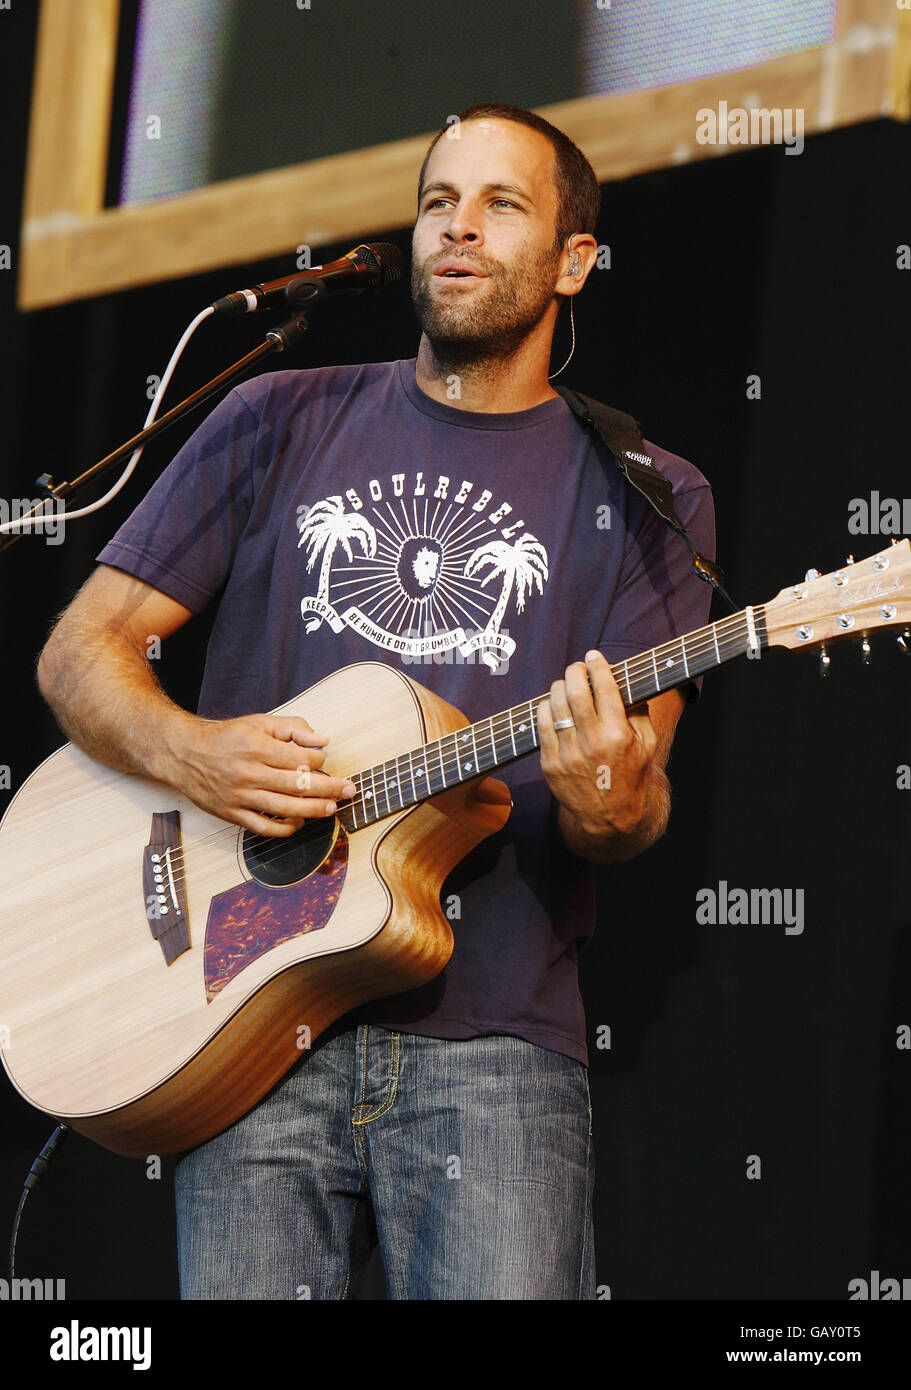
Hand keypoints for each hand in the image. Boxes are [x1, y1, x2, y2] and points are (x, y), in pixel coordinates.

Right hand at [164, 711, 356, 836]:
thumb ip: (293, 728)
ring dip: (313, 810)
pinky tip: (299, 823)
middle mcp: (248, 773)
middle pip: (298, 786)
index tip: (324, 759)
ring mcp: (239, 796)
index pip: (300, 758)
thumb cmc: (226, 737)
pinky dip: (285, 828)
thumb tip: (323, 741)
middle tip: (349, 790)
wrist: (183, 754)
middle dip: (329, 788)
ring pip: (284, 809)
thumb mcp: (259, 722)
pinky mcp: (232, 814)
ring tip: (331, 809)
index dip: (320, 759)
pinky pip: (263, 828)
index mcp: (257, 747)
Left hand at [537, 649, 657, 839]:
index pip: (605, 688)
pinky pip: (541, 725)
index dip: (597, 666)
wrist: (609, 817)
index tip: (594, 656)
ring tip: (564, 685)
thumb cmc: (630, 776)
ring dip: (558, 687)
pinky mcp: (551, 764)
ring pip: (555, 705)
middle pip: (576, 692)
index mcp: (619, 735)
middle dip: (575, 671)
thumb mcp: (646, 745)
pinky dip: (545, 709)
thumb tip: (627, 682)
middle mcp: (593, 742)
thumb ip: (639, 712)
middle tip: (576, 667)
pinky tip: (552, 705)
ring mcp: (569, 754)